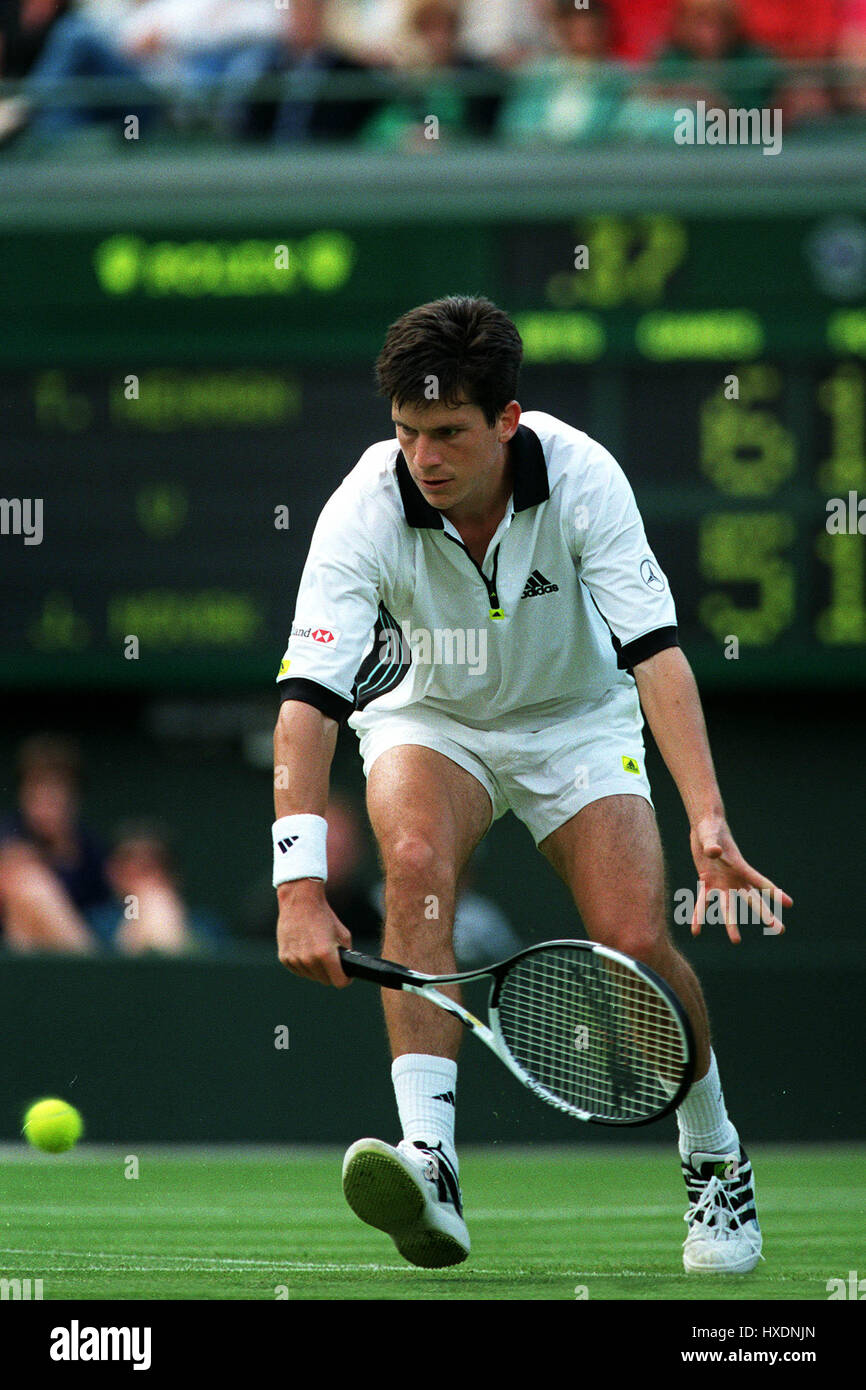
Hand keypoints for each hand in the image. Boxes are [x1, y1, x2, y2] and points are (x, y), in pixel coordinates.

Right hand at [276, 880, 351, 985]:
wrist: (300, 901)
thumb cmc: (323, 916)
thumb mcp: (343, 933)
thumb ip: (346, 953)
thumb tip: (348, 967)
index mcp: (326, 954)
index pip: (339, 982)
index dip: (345, 980)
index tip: (346, 976)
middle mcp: (309, 959)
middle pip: (324, 980)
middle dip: (330, 973)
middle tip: (331, 961)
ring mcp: (295, 959)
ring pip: (311, 976)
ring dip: (316, 969)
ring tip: (317, 952)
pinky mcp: (284, 957)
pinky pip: (298, 970)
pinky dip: (303, 965)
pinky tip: (305, 951)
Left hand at [689, 815, 791, 943]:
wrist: (705, 827)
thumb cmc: (711, 829)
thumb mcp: (709, 835)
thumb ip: (711, 845)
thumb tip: (713, 852)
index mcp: (739, 866)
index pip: (759, 881)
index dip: (774, 892)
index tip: (789, 904)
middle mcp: (734, 878)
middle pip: (752, 900)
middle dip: (766, 915)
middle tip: (781, 930)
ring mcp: (721, 883)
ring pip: (728, 907)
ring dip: (731, 924)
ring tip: (737, 942)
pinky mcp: (707, 883)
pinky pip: (703, 903)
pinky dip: (699, 915)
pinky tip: (695, 931)